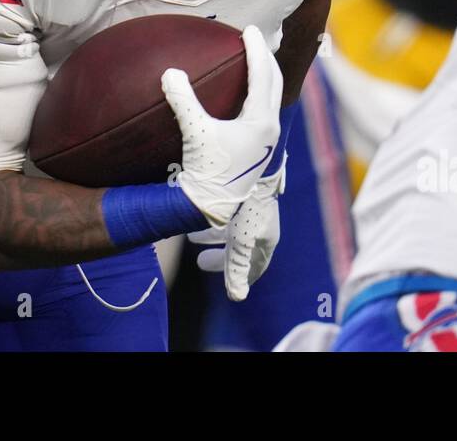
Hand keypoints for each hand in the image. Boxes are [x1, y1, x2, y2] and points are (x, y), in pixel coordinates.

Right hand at [164, 25, 282, 226]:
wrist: (211, 206)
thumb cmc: (206, 170)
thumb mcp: (194, 132)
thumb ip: (183, 101)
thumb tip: (170, 72)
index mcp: (261, 121)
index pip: (262, 75)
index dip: (255, 49)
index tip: (248, 29)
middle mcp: (269, 129)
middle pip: (275, 83)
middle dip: (267, 58)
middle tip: (256, 38)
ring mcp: (266, 139)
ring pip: (272, 97)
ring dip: (265, 76)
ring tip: (254, 59)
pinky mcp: (258, 147)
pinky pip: (263, 109)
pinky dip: (257, 93)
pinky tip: (242, 92)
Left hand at [189, 156, 285, 300]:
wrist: (256, 159)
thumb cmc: (249, 202)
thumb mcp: (241, 240)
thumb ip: (236, 268)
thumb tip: (237, 297)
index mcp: (265, 236)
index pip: (256, 265)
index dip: (241, 277)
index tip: (229, 286)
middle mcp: (261, 221)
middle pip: (240, 245)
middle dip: (220, 256)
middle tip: (200, 261)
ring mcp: (252, 203)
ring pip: (231, 225)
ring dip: (212, 233)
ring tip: (191, 235)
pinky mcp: (243, 188)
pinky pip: (226, 208)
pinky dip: (212, 215)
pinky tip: (195, 210)